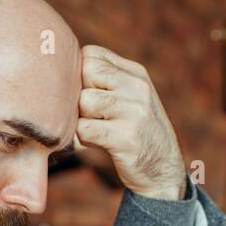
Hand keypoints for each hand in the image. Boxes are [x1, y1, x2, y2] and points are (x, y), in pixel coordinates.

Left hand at [75, 44, 186, 200]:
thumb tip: (62, 67)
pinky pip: (85, 129)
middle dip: (80, 95)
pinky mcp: (126, 138)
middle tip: (93, 115)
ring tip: (98, 130)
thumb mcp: (130, 98)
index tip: (89, 94)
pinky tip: (98, 143)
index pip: (91, 54)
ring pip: (84, 101)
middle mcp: (138, 88)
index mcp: (136, 74)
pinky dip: (83, 139)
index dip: (80, 74)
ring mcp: (134, 112)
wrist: (163, 170)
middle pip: (86, 73)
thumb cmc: (136, 133)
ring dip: (82, 119)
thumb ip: (106, 80)